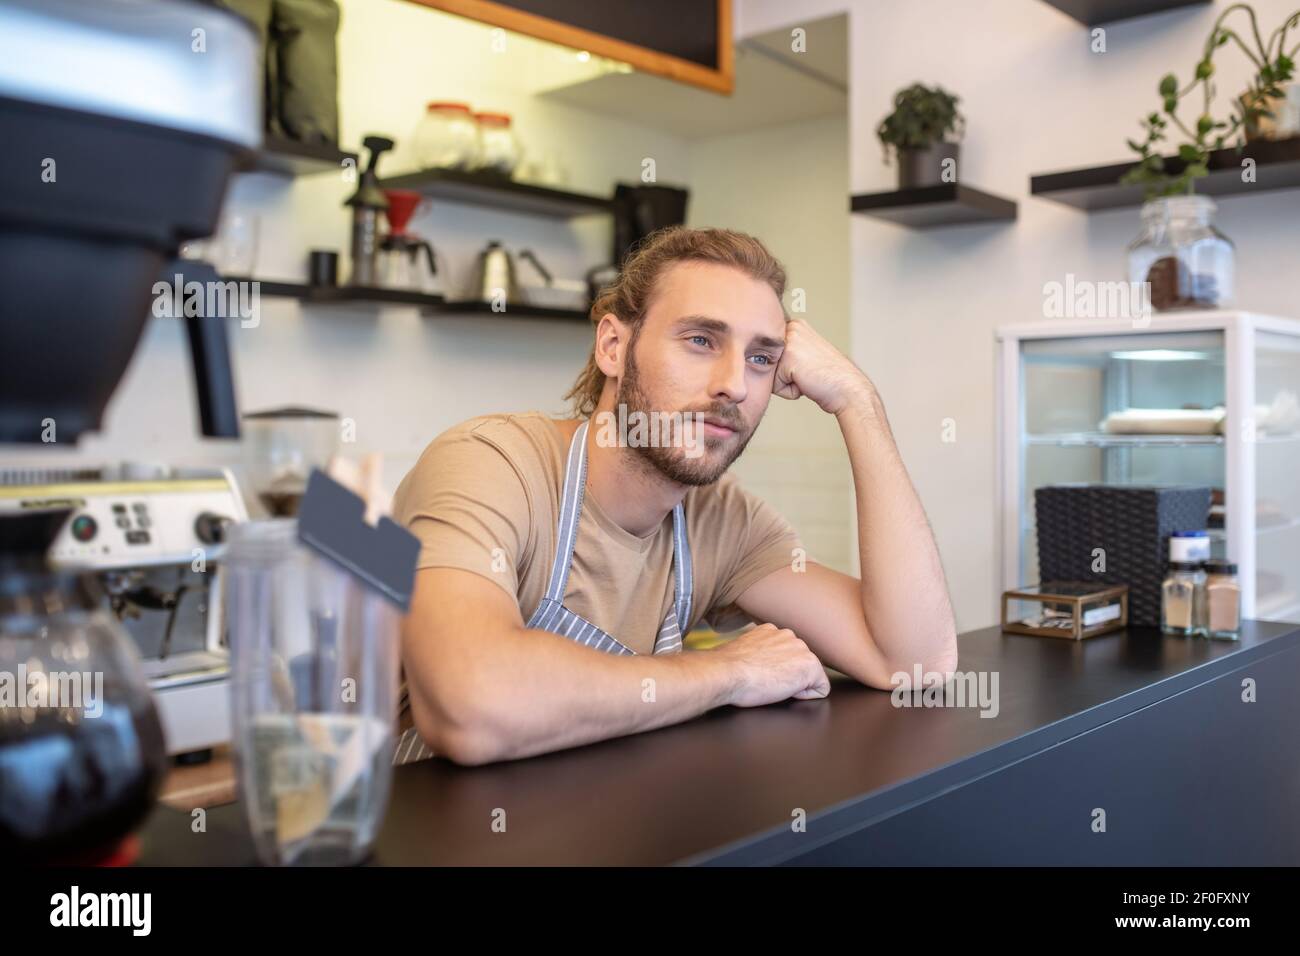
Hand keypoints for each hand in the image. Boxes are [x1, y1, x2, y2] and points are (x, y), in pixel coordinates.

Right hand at [714, 622, 830, 706]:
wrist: (726, 673)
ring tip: (773, 684)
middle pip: (799, 663)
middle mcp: (789, 635)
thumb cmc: (726, 669)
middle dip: (789, 675)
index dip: (776, 671)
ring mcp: (802, 649)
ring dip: (797, 683)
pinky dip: (808, 695)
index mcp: (772, 631)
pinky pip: (821, 688)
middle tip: (766, 681)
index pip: (785, 654)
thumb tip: (757, 662)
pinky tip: (786, 691)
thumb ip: (758, 651)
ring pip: (810, 674)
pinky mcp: (811, 665)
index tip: (760, 675)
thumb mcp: (744, 652)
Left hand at [772, 318, 871, 414]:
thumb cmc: (829, 378)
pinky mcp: (788, 358)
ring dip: (786, 383)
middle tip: (808, 373)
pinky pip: (775, 385)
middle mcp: (791, 328)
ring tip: (808, 378)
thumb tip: (758, 358)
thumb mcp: (806, 355)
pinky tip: (807, 383)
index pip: (770, 354)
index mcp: (795, 325)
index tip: (807, 367)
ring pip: (770, 373)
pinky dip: (789, 391)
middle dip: (784, 375)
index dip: (786, 369)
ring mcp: (789, 341)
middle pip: (767, 362)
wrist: (848, 389)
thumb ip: (787, 352)